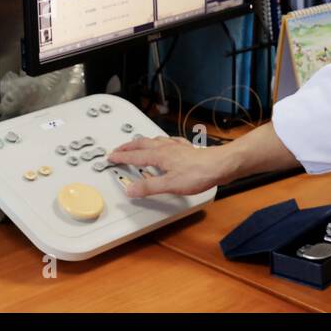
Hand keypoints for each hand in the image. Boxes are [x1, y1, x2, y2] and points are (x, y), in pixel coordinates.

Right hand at [106, 135, 233, 198]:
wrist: (220, 165)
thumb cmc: (198, 174)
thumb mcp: (169, 185)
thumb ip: (148, 187)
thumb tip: (130, 189)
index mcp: (159, 156)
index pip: (135, 156)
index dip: (121, 157)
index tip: (111, 157)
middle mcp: (166, 148)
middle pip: (142, 145)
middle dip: (128, 147)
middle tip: (119, 149)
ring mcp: (177, 147)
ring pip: (155, 141)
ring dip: (143, 142)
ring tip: (138, 143)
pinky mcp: (187, 149)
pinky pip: (170, 141)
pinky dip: (162, 141)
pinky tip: (167, 143)